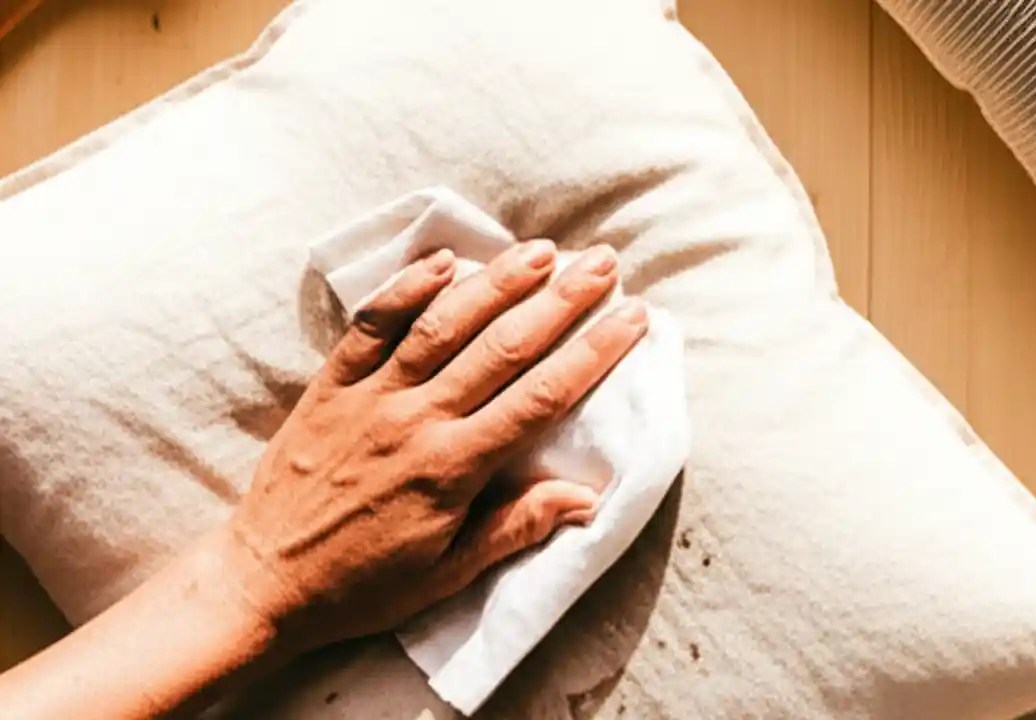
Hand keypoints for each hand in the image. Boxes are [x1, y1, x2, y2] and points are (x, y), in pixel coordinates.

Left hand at [222, 239, 646, 649]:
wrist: (264, 581)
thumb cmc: (363, 585)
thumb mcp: (448, 574)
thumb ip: (515, 527)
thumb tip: (586, 497)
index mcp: (452, 469)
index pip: (540, 398)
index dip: (591, 353)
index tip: (630, 317)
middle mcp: (416, 421)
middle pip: (502, 347)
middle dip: (558, 300)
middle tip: (600, 263)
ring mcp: (370, 397)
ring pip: (442, 324)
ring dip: (495, 282)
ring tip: (540, 251)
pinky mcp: (331, 387)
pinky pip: (371, 326)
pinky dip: (406, 289)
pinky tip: (444, 259)